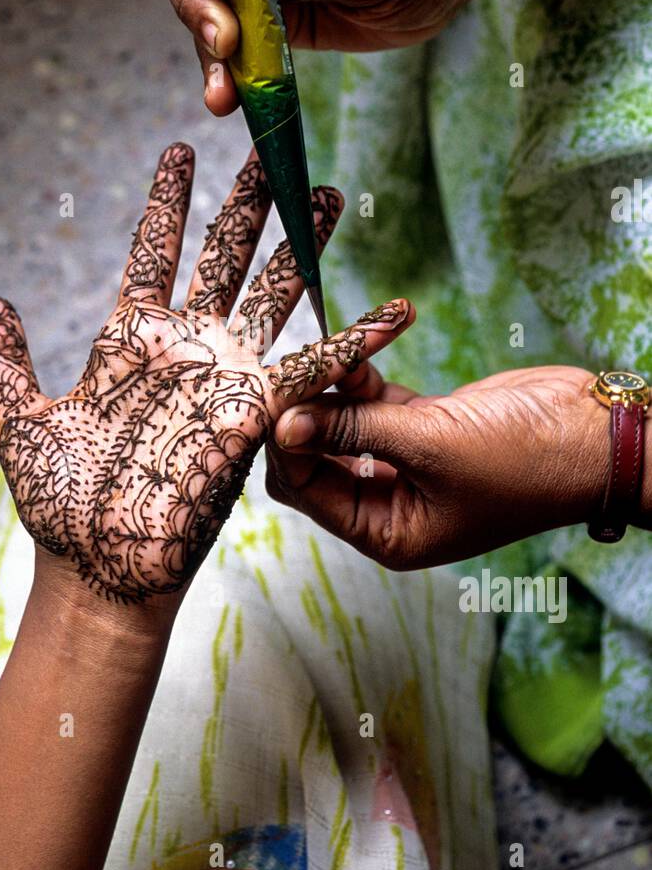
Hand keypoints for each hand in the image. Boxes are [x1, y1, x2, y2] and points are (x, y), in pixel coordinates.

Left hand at [0, 143, 412, 614]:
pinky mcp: (256, 411)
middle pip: (222, 254)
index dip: (167, 202)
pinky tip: (394, 311)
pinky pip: (312, 368)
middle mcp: (185, 348)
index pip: (153, 251)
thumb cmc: (61, 504)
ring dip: (299, 244)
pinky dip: (354, 341)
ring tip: (324, 191)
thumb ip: (7, 357)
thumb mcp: (21, 419)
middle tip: (266, 149)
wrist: (101, 565)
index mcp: (130, 341)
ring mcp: (224, 375)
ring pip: (270, 292)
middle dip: (245, 203)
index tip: (178, 150)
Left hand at [266, 364, 628, 569]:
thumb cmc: (523, 461)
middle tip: (291, 359)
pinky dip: (365, 371)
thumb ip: (354, 430)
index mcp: (386, 533)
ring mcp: (404, 462)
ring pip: (342, 419)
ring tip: (334, 342)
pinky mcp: (422, 425)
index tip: (274, 393)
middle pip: (314, 453)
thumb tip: (285, 422)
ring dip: (334, 381)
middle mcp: (387, 503)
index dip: (284, 444)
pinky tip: (369, 336)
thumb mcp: (430, 445)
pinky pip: (374, 398)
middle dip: (303, 407)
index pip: (304, 490)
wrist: (596, 437)